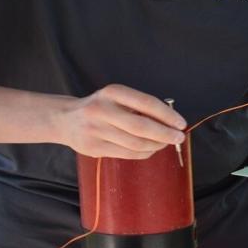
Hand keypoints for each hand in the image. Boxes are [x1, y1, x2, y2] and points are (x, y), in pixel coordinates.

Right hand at [54, 84, 185, 159]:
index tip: (181, 124)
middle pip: (141, 127)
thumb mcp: (116, 98)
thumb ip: (139, 107)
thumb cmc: (100, 108)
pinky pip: (127, 154)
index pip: (146, 103)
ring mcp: (96, 130)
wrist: (66, 120)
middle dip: (165, 134)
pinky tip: (151, 149)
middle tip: (179, 138)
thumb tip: (171, 123)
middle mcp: (101, 110)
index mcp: (111, 93)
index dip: (167, 115)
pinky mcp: (94, 148)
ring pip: (136, 144)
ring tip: (165, 143)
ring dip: (156, 145)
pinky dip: (144, 153)